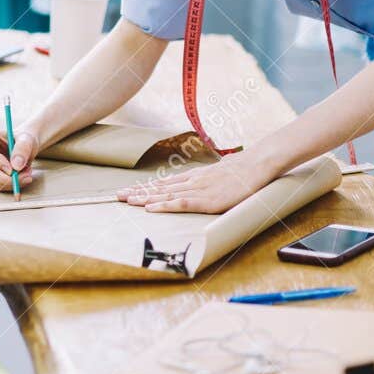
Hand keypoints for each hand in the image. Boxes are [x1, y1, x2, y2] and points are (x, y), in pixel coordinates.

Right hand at [0, 126, 39, 192]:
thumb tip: (16, 166)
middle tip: (27, 176)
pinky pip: (1, 186)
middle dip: (9, 177)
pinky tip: (23, 175)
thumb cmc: (25, 138)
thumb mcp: (27, 139)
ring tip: (27, 171)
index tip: (12, 167)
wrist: (27, 145)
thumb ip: (23, 148)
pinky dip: (14, 184)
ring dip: (14, 181)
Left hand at [117, 151, 275, 212]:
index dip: (146, 188)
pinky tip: (150, 208)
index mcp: (194, 177)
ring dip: (144, 199)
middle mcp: (191, 182)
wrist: (255, 165)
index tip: (130, 191)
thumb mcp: (218, 175)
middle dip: (138, 193)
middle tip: (118, 197)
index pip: (164, 183)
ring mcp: (197, 190)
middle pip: (159, 188)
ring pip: (165, 195)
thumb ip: (205, 181)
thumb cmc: (240, 172)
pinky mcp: (206, 200)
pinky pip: (180, 203)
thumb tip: (195, 187)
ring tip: (127, 201)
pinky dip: (163, 205)